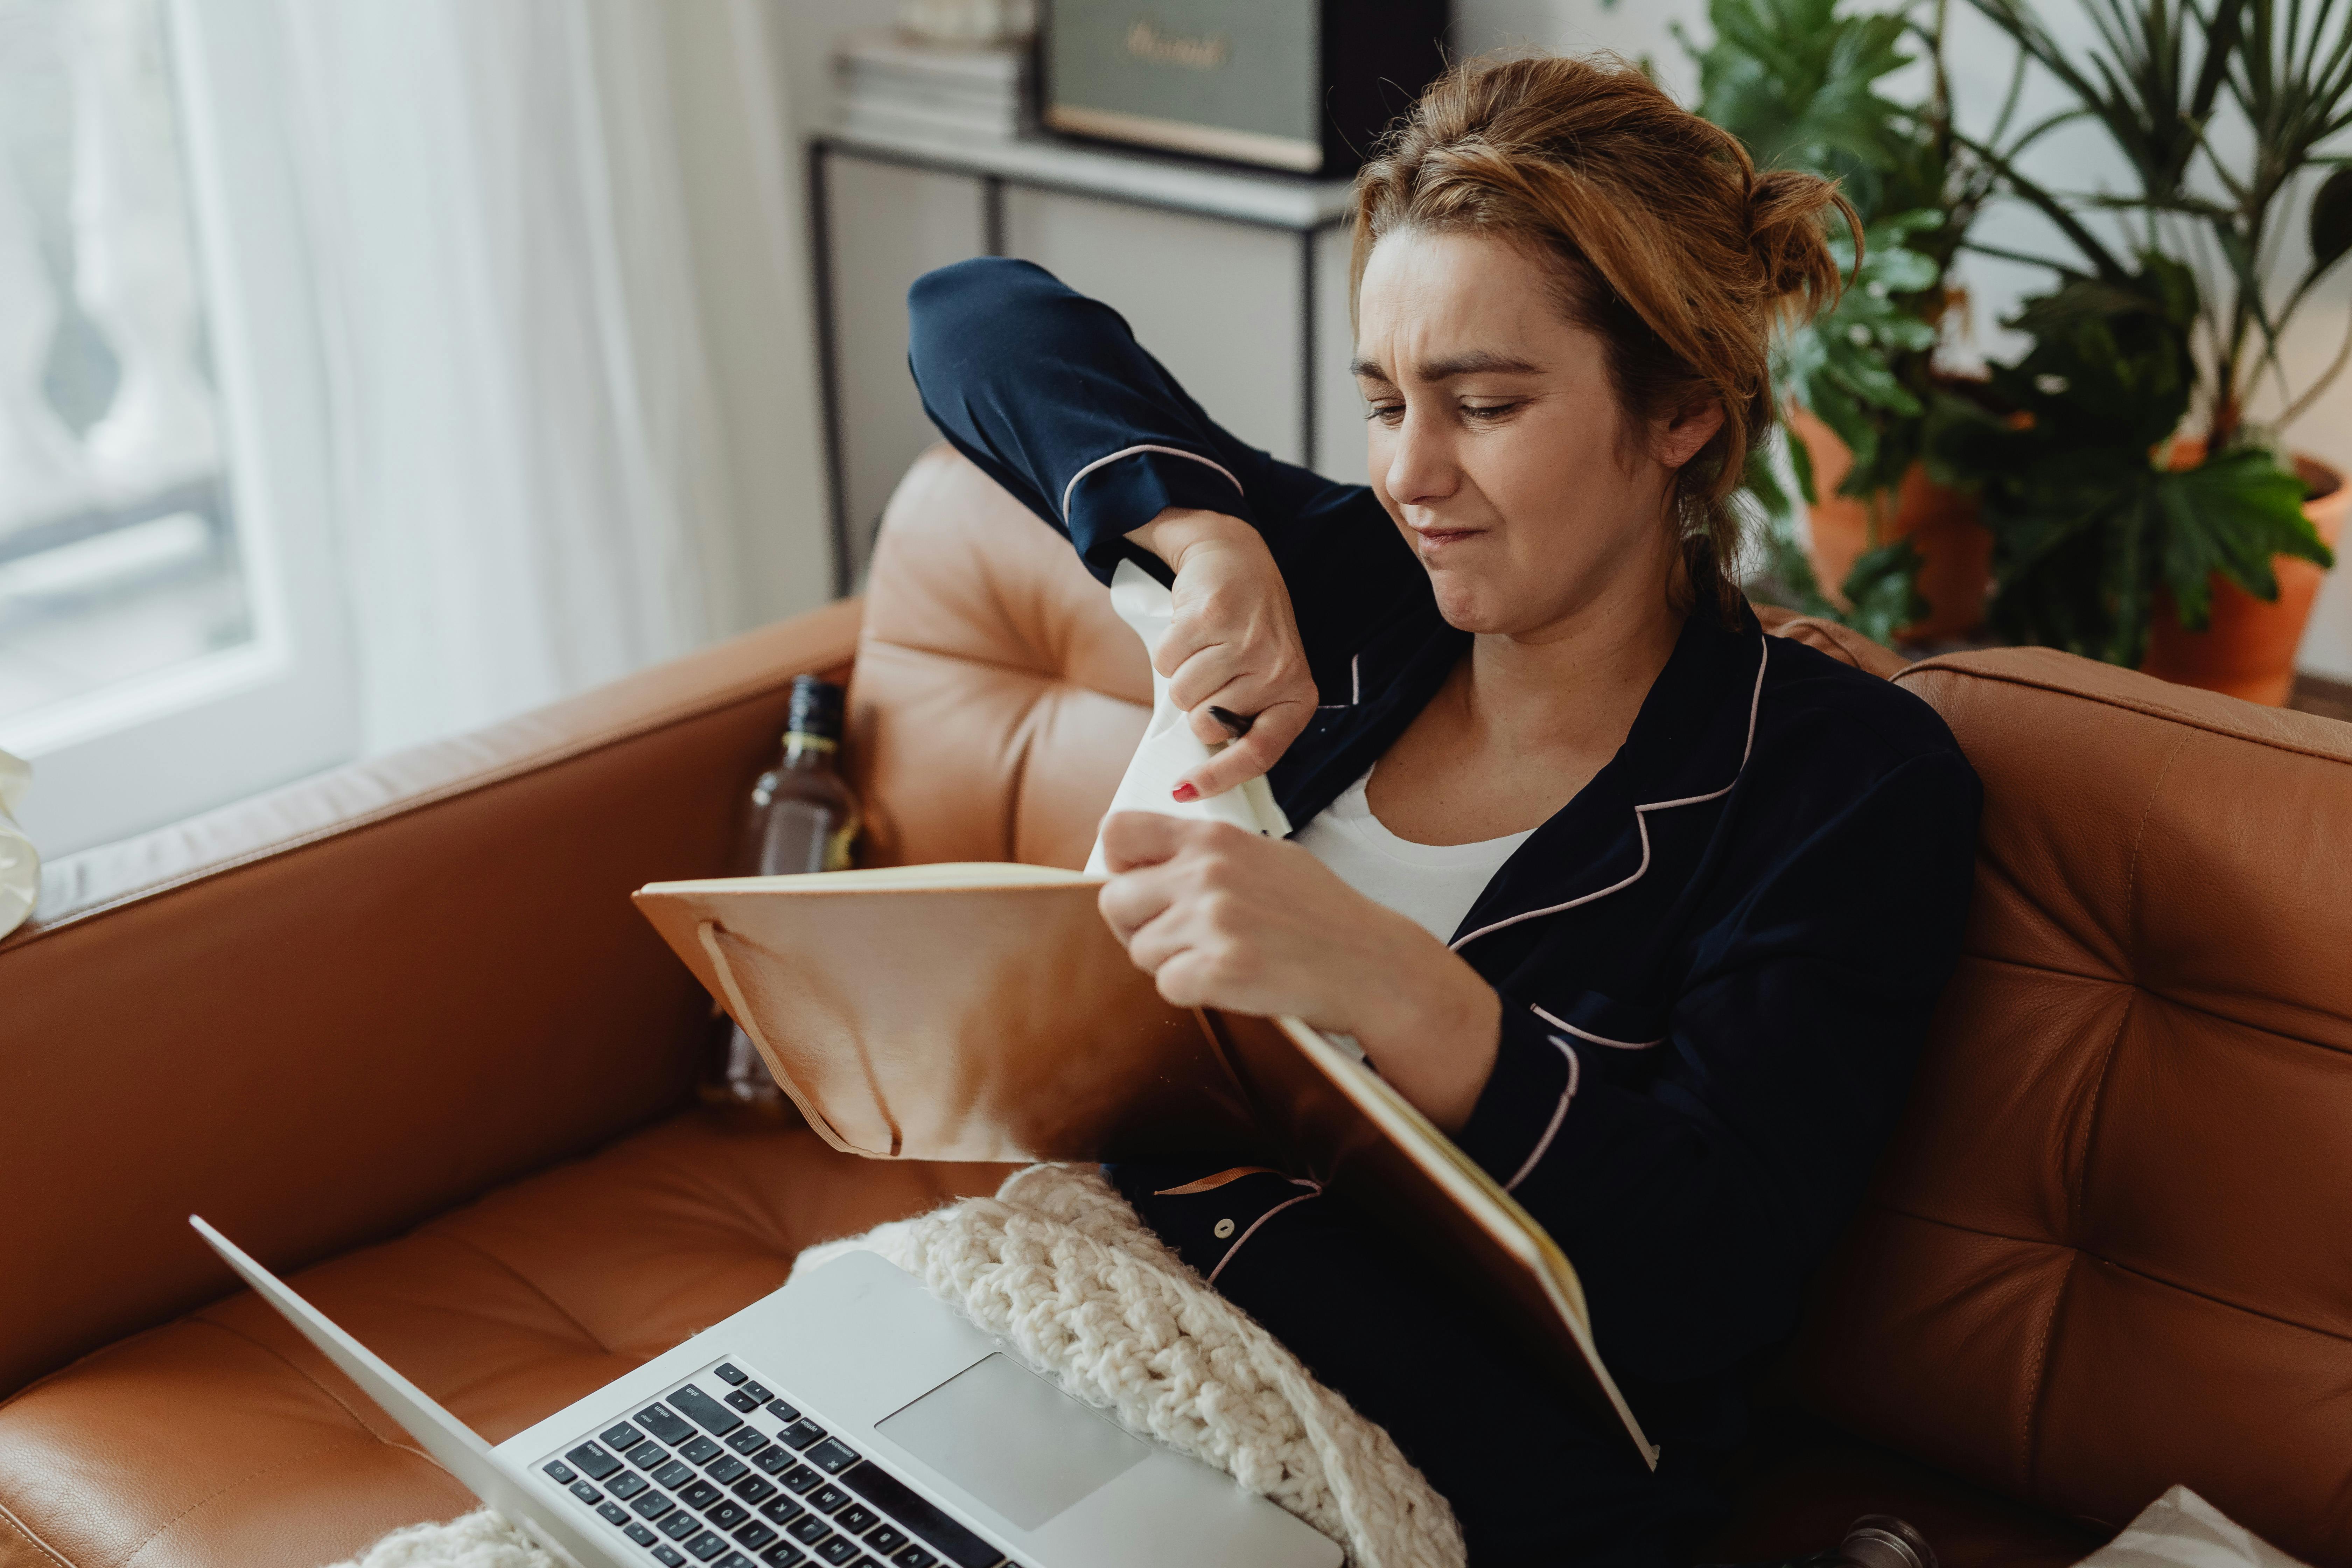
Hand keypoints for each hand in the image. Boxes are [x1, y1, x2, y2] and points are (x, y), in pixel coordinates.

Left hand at [1096, 813, 1502, 1130]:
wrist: (1372, 963)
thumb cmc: (1321, 914)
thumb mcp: (1265, 857)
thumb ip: (1206, 856)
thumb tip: (1147, 865)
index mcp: (1214, 838)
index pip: (1117, 832)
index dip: (1119, 866)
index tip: (1142, 888)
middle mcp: (1206, 872)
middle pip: (1115, 900)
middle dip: (1139, 927)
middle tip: (1182, 940)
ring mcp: (1212, 920)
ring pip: (1140, 949)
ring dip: (1172, 963)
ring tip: (1224, 958)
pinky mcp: (1220, 969)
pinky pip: (1167, 986)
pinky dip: (1193, 991)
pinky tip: (1233, 982)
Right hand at [1122, 508, 1316, 799]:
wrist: (1236, 559)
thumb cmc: (1246, 630)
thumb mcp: (1260, 679)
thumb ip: (1241, 720)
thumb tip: (1197, 774)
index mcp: (1297, 695)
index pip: (1260, 753)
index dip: (1219, 778)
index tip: (1185, 791)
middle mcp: (1279, 670)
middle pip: (1206, 725)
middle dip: (1196, 705)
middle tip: (1211, 674)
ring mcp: (1247, 642)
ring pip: (1182, 695)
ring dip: (1181, 674)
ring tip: (1204, 649)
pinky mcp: (1212, 615)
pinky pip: (1167, 661)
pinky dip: (1169, 649)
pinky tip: (1191, 629)